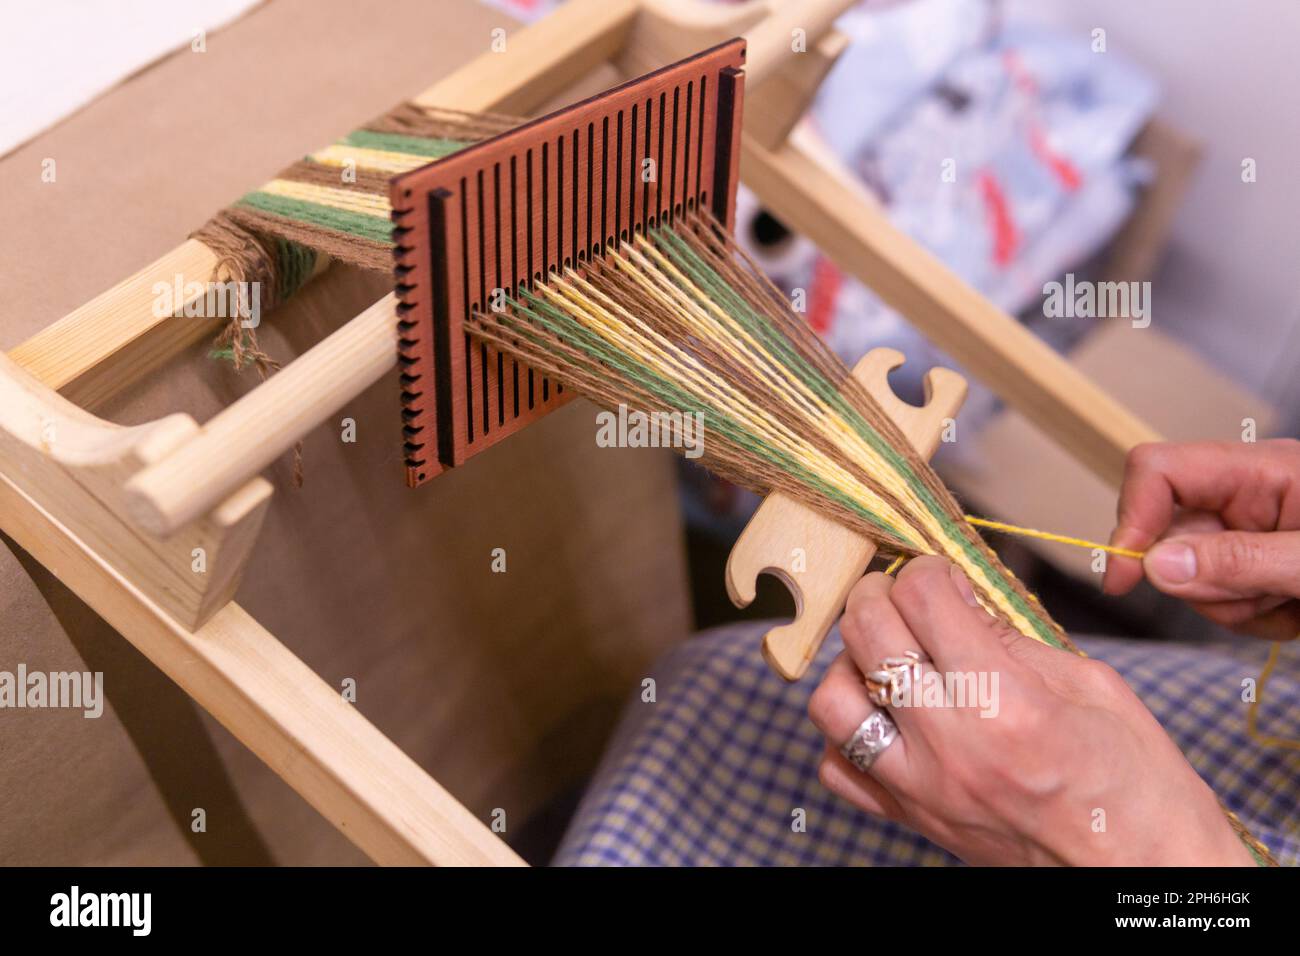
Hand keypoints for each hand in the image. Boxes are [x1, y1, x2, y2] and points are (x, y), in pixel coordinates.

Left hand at [809, 558, 1254, 865]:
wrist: (1141, 875)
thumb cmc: (1137, 788)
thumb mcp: (1094, 687)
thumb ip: (1014, 639)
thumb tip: (960, 600)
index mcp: (1002, 701)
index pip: (921, 598)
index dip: (928, 570)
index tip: (945, 577)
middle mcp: (948, 743)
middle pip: (865, 633)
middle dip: (880, 594)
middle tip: (907, 596)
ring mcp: (920, 785)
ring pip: (831, 700)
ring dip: (852, 663)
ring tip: (889, 657)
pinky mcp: (912, 818)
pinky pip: (838, 767)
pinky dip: (847, 733)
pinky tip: (885, 717)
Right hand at [1103, 439, 1299, 640]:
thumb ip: (1241, 561)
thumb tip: (1153, 565)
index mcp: (1259, 471)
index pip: (1158, 470)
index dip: (1130, 518)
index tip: (1123, 579)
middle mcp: (1243, 495)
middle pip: (1168, 535)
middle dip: (1204, 583)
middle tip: (1272, 600)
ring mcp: (1244, 530)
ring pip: (1188, 576)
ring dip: (1234, 606)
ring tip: (1292, 608)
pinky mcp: (1249, 562)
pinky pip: (1216, 598)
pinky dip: (1250, 617)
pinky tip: (1291, 612)